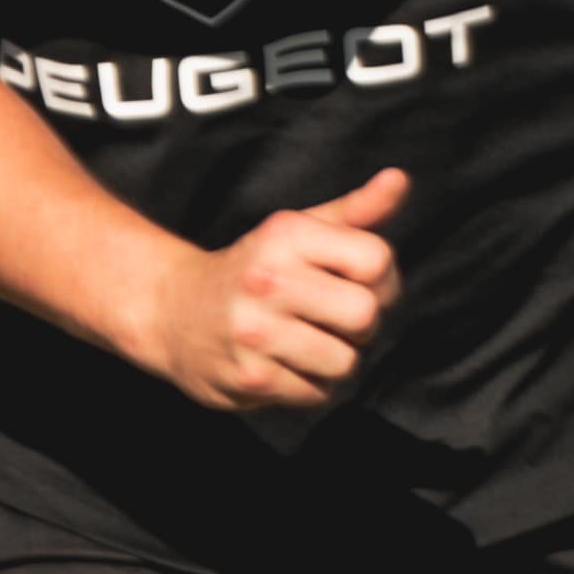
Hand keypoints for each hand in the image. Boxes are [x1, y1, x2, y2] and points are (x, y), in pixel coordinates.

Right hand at [142, 167, 408, 417]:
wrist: (174, 311)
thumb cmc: (257, 269)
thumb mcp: (301, 231)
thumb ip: (356, 211)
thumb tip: (399, 180)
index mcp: (286, 234)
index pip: (377, 260)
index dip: (382, 281)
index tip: (356, 285)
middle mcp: (266, 277)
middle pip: (365, 315)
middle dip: (361, 326)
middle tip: (332, 321)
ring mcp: (254, 329)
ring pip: (345, 362)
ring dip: (336, 360)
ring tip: (307, 344)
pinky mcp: (248, 375)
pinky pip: (317, 393)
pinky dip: (310, 386)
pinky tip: (285, 366)